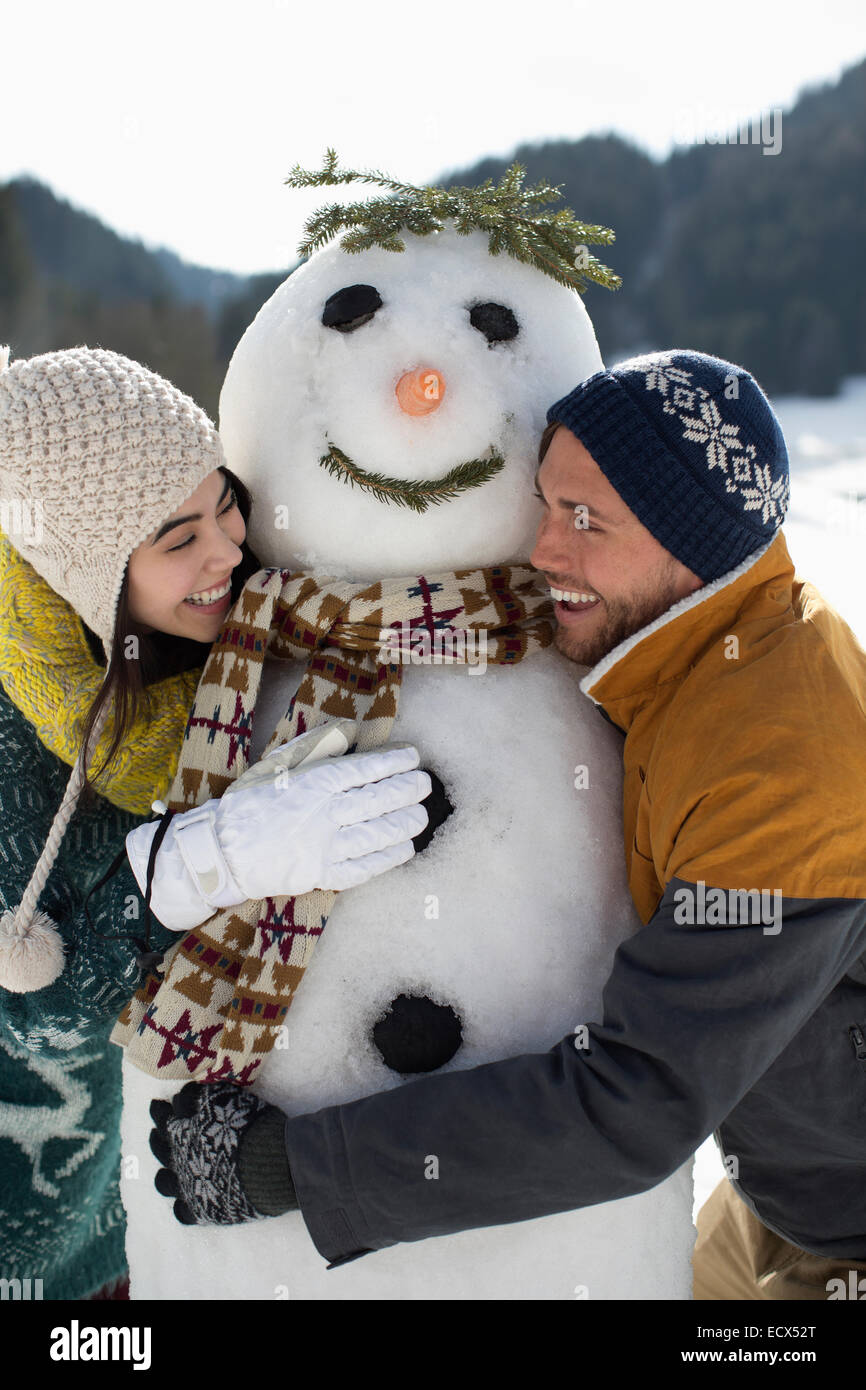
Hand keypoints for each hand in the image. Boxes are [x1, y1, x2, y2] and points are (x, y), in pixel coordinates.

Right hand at [126, 719, 430, 930]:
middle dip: (409, 790)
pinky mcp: (322, 875)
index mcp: (314, 782)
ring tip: (420, 815)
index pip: (366, 769)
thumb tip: (352, 731)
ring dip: (406, 823)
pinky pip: (365, 867)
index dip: (395, 762)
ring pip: (379, 833)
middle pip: (380, 799)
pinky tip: (404, 848)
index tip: (412, 757)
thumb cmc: (251, 803)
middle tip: (424, 785)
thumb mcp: (279, 764)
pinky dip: (389, 857)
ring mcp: (324, 846)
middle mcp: (324, 813)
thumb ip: (317, 746)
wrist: (221, 851)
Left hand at [149, 1080, 292, 1225]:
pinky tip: (187, 1204)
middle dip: (157, 1136)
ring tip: (166, 1173)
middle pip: (160, 1145)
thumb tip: (186, 1095)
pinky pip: (181, 1212)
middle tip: (155, 1132)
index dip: (164, 1110)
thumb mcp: (230, 1099)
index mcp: (185, 1129)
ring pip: (163, 1181)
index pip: (169, 1115)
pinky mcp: (199, 1210)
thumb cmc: (254, 1126)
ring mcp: (187, 1185)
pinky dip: (183, 1207)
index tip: (159, 1105)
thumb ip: (206, 1097)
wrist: (272, 1164)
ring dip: (165, 1174)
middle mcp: (180, 1157)